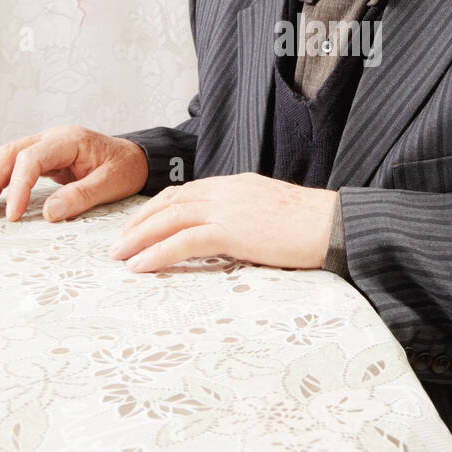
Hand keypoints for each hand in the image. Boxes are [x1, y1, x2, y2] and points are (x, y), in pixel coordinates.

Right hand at [0, 125, 149, 222]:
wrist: (137, 158)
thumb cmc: (127, 168)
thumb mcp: (111, 184)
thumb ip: (81, 197)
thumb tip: (49, 213)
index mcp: (70, 140)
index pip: (32, 158)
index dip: (18, 186)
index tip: (13, 215)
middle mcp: (52, 138)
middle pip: (9, 153)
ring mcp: (46, 146)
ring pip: (5, 157)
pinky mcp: (43, 158)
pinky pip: (13, 166)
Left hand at [108, 173, 337, 271]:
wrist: (334, 223)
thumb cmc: (312, 225)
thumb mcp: (273, 213)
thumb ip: (247, 216)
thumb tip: (233, 235)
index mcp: (235, 184)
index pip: (186, 192)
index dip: (157, 208)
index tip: (138, 225)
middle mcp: (226, 190)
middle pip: (170, 202)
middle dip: (139, 222)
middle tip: (117, 243)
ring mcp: (227, 208)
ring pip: (170, 219)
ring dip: (139, 238)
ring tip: (119, 256)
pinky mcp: (231, 230)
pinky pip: (183, 241)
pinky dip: (157, 253)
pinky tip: (140, 267)